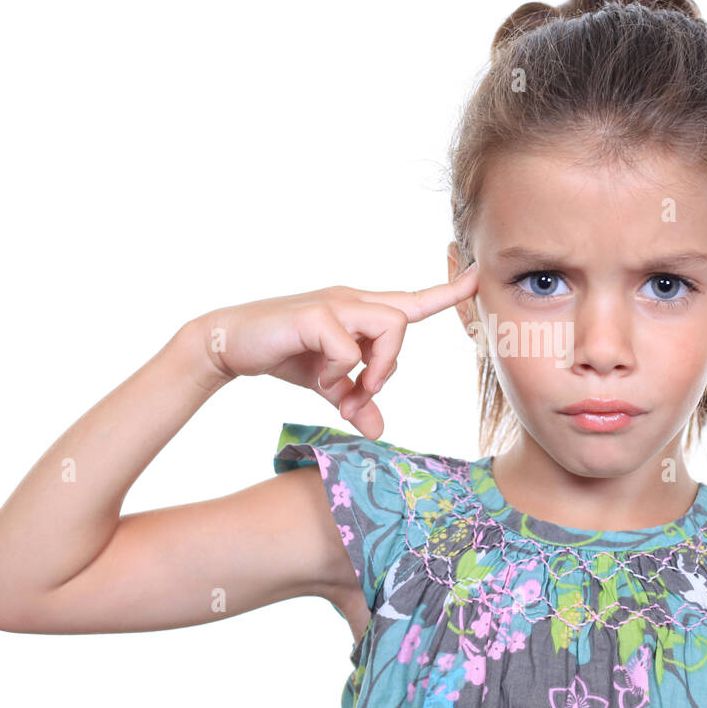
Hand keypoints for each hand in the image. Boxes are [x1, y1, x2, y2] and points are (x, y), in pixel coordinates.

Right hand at [188, 264, 478, 438]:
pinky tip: (319, 379)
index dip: (447, 293)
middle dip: (392, 364)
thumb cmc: (284, 355)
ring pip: (388, 326)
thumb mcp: (328, 386)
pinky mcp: (314, 315)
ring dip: (373, 367)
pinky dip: (340, 372)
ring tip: (341, 387)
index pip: (413, 300)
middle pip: (405, 319)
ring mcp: (334, 303)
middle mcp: (352, 299)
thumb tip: (377, 429)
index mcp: (360, 310)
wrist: (230, 344)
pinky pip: (350, 348)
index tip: (477, 278)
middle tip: (362, 393)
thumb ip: (355, 400)